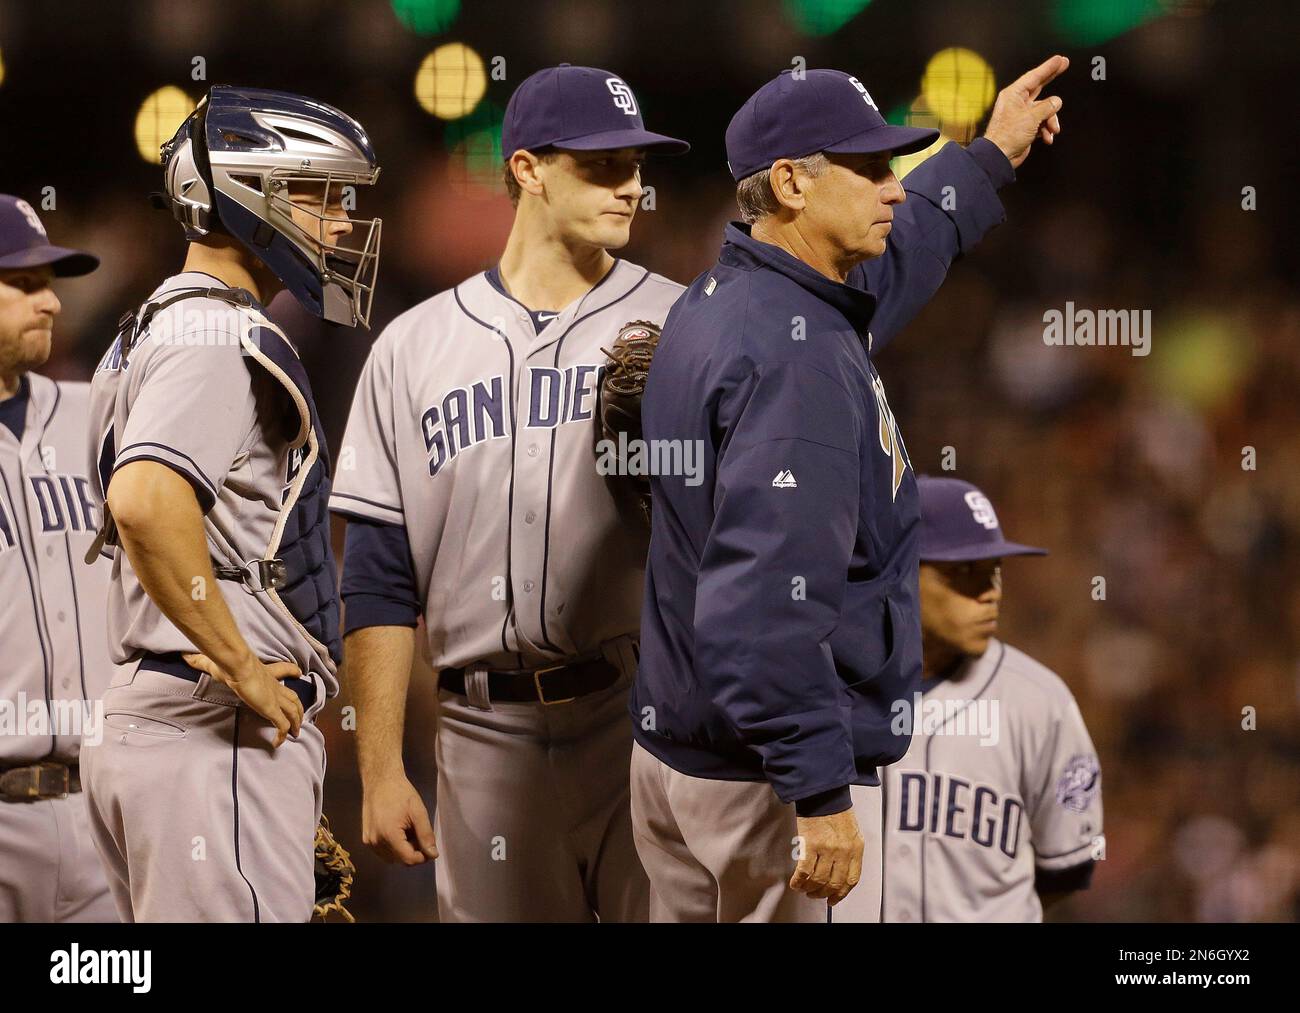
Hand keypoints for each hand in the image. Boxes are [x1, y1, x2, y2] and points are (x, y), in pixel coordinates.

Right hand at [183, 653, 304, 746]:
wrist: (238, 665)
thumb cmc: (229, 663)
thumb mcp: (216, 662)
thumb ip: (203, 661)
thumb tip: (187, 657)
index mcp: (265, 673)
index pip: (284, 670)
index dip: (292, 672)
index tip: (298, 673)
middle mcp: (274, 686)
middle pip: (293, 698)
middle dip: (298, 709)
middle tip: (299, 718)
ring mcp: (275, 698)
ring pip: (292, 713)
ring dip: (295, 723)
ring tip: (295, 733)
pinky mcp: (272, 709)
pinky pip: (281, 726)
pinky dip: (282, 735)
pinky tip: (278, 743)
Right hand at [362, 774, 438, 864]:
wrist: (380, 780)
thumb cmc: (401, 792)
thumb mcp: (418, 812)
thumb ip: (426, 835)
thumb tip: (433, 854)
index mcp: (389, 835)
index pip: (409, 859)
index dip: (423, 856)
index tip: (430, 846)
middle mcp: (375, 842)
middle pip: (400, 859)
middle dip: (414, 851)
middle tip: (419, 832)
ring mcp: (369, 841)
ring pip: (392, 858)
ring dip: (403, 850)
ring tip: (408, 830)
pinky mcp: (366, 838)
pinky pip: (383, 852)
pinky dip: (393, 847)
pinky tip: (398, 831)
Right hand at [790, 809, 863, 904]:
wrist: (823, 793)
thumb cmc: (836, 810)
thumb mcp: (852, 832)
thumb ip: (850, 852)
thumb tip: (841, 872)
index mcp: (856, 848)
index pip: (851, 880)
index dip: (841, 893)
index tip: (833, 899)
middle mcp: (843, 851)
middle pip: (834, 883)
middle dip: (824, 894)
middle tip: (816, 895)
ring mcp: (827, 849)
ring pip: (818, 880)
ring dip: (810, 889)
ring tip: (805, 890)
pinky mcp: (810, 844)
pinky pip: (804, 871)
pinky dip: (799, 881)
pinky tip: (795, 884)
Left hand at [983, 54, 1068, 168]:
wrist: (1000, 157)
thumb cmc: (1008, 135)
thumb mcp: (1031, 117)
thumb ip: (1047, 106)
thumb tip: (1056, 101)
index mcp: (1014, 95)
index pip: (1034, 76)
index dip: (1048, 67)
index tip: (1060, 59)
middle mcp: (1017, 102)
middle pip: (1039, 86)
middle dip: (1052, 78)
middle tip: (1064, 65)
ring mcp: (1022, 115)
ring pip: (1044, 110)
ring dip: (1051, 120)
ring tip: (1052, 130)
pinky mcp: (1025, 127)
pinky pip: (1042, 123)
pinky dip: (1046, 130)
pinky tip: (1047, 138)